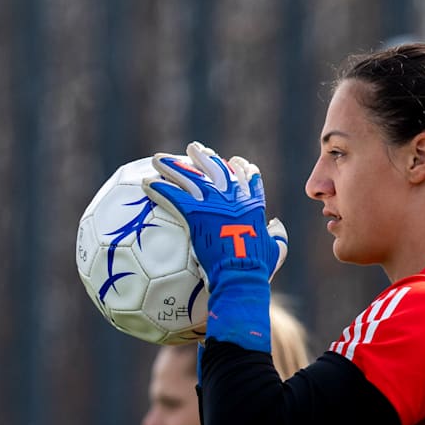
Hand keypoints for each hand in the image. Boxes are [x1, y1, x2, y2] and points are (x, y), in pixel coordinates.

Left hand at [142, 142, 284, 351]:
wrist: (241, 275)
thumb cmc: (258, 269)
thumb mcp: (274, 250)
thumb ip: (277, 235)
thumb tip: (276, 224)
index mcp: (253, 204)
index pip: (248, 177)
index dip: (240, 167)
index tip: (233, 161)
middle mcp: (234, 198)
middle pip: (216, 168)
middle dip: (204, 156)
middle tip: (193, 148)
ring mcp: (214, 203)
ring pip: (190, 176)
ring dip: (173, 166)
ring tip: (158, 159)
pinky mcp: (196, 214)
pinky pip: (173, 196)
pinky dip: (159, 189)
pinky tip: (146, 184)